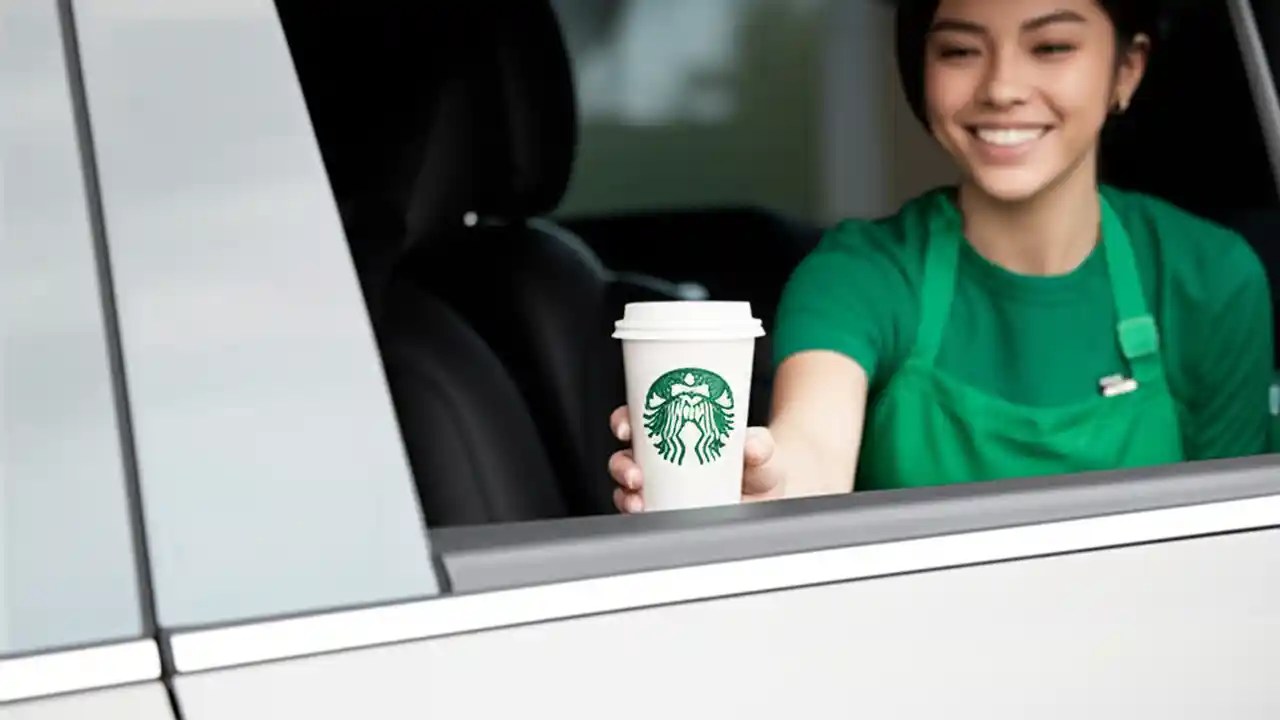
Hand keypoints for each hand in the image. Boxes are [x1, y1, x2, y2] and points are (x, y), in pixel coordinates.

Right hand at [608, 405, 784, 512]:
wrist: (768, 495)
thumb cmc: (755, 463)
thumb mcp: (759, 449)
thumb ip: (758, 445)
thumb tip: (751, 446)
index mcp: (673, 431)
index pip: (638, 420)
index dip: (623, 421)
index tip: (626, 428)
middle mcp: (660, 460)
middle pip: (625, 458)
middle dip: (622, 466)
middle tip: (636, 476)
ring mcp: (661, 489)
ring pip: (627, 490)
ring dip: (625, 496)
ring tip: (639, 503)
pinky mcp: (667, 513)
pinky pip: (645, 516)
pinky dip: (640, 517)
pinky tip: (650, 517)